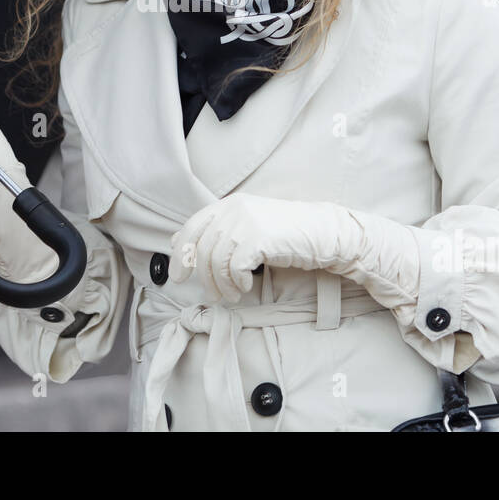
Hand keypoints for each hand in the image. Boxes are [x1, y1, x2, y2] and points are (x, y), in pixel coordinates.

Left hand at [168, 192, 361, 302]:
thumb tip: (177, 240)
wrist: (321, 232)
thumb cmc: (285, 233)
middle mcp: (234, 210)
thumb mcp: (246, 227)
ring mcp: (246, 222)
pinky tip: (247, 286)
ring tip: (233, 295)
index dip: (180, 254)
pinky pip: (235, 267)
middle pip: (202, 249)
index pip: (192, 228)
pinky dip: (238, 282)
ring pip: (216, 261)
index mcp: (228, 204)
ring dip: (222, 285)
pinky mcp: (259, 238)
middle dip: (204, 278)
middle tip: (214, 295)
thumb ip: (216, 231)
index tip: (179, 276)